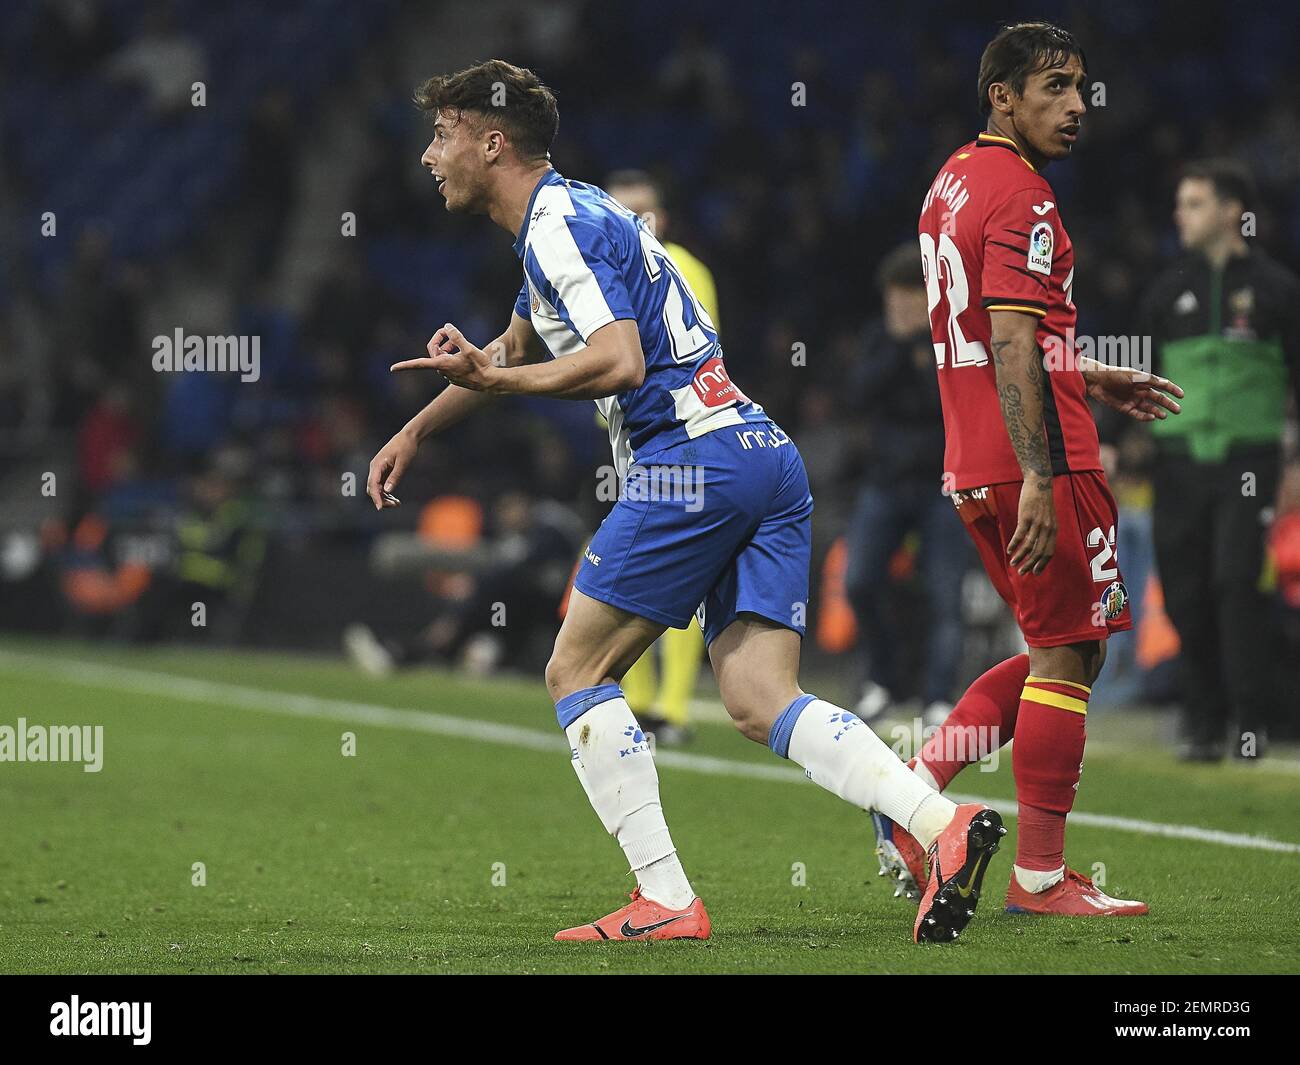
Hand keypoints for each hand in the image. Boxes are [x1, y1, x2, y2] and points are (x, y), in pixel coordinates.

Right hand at [366, 427, 418, 510]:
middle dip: (381, 499)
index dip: (376, 497)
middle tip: (395, 505)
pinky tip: (396, 500)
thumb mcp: (403, 462)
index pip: (372, 484)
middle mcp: (375, 468)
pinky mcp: (383, 472)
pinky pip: (381, 486)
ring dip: (384, 498)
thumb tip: (387, 491)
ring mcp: (378, 470)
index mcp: (377, 465)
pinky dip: (387, 494)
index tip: (380, 508)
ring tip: (397, 504)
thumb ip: (395, 476)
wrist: (408, 437)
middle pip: (372, 489)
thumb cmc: (406, 447)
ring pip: (376, 489)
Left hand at [390, 323, 504, 391]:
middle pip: (433, 351)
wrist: (491, 381)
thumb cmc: (480, 366)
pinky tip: (465, 353)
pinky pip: (448, 362)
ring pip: (441, 356)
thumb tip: (447, 326)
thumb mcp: (469, 348)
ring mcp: (448, 374)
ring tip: (460, 343)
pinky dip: (453, 354)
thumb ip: (456, 336)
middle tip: (450, 332)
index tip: (392, 369)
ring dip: (448, 347)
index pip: (418, 364)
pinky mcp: (455, 375)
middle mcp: (442, 371)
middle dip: (440, 340)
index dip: (404, 365)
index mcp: (442, 364)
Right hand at [1008, 477, 1056, 574]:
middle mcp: (1047, 528)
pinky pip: (1020, 535)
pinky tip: (1009, 550)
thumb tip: (1038, 543)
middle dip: (1030, 564)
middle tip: (1022, 572)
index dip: (1042, 564)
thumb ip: (1045, 530)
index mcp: (1053, 530)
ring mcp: (1037, 523)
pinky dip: (1014, 544)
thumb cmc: (1042, 501)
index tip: (1035, 573)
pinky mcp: (1026, 517)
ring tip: (1013, 564)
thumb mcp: (1048, 517)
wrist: (1040, 483)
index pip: (1049, 551)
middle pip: (1039, 552)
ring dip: (1020, 557)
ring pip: (1029, 545)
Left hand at [1083, 364, 1183, 421]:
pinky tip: (1152, 417)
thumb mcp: (1134, 376)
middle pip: (1158, 399)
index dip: (1173, 390)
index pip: (1162, 385)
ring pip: (1149, 408)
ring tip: (1165, 415)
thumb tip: (1165, 384)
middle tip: (1178, 410)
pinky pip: (1137, 414)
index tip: (1182, 395)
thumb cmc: (1116, 374)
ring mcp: (1133, 400)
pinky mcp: (1124, 408)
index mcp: (1144, 381)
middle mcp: (1140, 391)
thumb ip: (1149, 380)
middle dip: (1168, 404)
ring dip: (1158, 412)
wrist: (1097, 381)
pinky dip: (1145, 416)